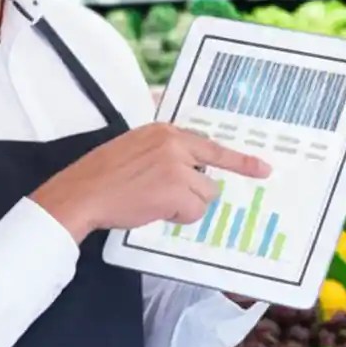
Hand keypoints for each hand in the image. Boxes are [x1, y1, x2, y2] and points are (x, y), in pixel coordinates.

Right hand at [31, 123, 270, 240]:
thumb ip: (164, 150)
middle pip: (211, 172)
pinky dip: (178, 216)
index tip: (263, 168)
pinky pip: (194, 211)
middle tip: (192, 196)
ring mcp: (177, 167)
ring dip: (185, 204)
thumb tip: (191, 167)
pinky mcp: (176, 190)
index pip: (210, 144)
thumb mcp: (135, 146)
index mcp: (166, 130)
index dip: (239, 159)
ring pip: (204, 194)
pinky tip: (154, 210)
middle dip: (200, 189)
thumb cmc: (104, 174)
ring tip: (154, 201)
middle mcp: (175, 144)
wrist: (82, 192)